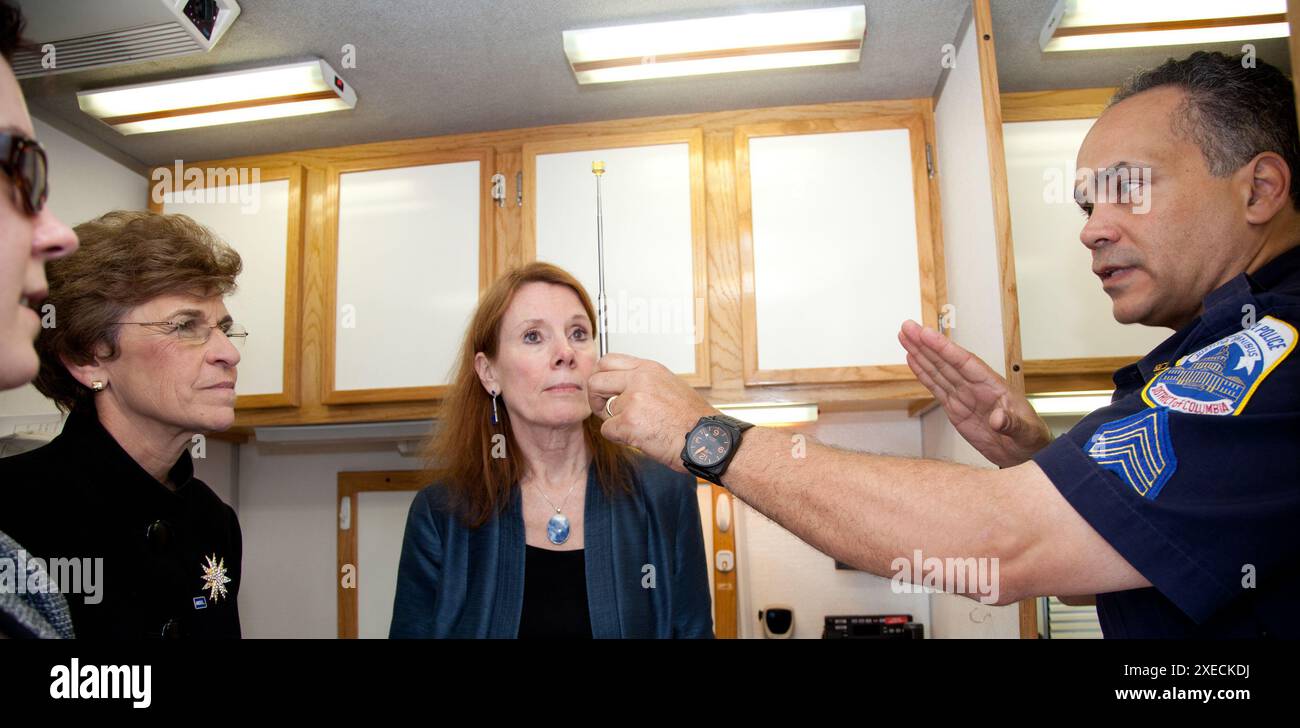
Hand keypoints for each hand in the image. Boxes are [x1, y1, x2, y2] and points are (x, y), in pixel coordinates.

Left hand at [587, 353, 717, 472]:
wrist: (707, 439)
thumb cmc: (694, 419)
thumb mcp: (671, 386)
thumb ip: (645, 382)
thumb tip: (622, 386)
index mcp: (649, 369)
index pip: (607, 360)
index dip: (601, 376)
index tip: (605, 389)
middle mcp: (639, 379)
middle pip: (595, 381)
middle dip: (596, 399)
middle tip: (606, 411)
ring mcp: (633, 400)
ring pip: (603, 410)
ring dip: (614, 422)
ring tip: (636, 428)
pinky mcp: (629, 422)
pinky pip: (607, 430)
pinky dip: (619, 438)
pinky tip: (640, 439)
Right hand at [898, 319, 1051, 467]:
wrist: (1026, 454)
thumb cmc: (1030, 438)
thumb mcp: (1026, 432)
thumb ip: (1012, 424)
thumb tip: (998, 419)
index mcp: (993, 386)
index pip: (964, 362)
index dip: (944, 348)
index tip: (926, 334)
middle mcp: (976, 387)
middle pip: (946, 361)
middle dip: (925, 344)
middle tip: (907, 326)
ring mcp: (964, 397)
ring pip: (938, 371)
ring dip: (920, 354)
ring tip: (904, 337)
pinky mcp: (956, 409)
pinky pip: (937, 388)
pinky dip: (923, 374)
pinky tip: (913, 360)